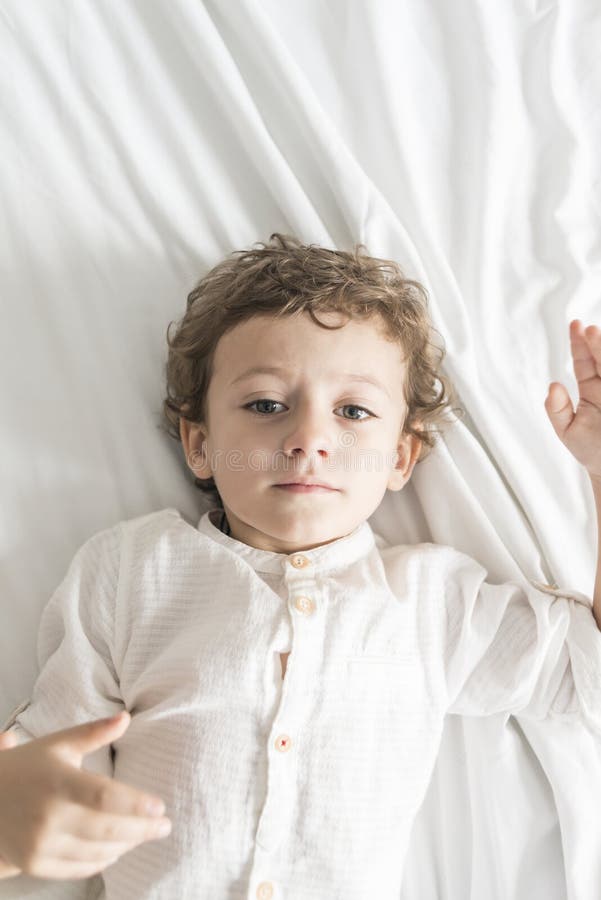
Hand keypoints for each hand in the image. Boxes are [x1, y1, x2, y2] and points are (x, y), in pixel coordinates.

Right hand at [0, 712, 171, 880]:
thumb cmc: (27, 768)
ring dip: (127, 845)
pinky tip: (118, 849)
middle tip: (164, 825)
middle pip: (106, 828)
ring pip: (96, 852)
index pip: (104, 796)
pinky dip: (103, 861)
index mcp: (57, 781)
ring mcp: (39, 845)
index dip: (136, 804)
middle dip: (142, 829)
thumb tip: (126, 718)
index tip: (160, 806)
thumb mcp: (57, 744)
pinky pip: (78, 868)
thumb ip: (93, 732)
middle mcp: (47, 816)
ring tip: (145, 834)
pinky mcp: (35, 864)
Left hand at [545, 320, 600, 479]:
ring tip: (599, 338)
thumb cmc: (592, 451)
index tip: (576, 325)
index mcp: (592, 389)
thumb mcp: (569, 432)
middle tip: (590, 330)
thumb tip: (552, 384)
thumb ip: (557, 410)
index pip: (585, 361)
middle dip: (598, 344)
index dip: (580, 343)